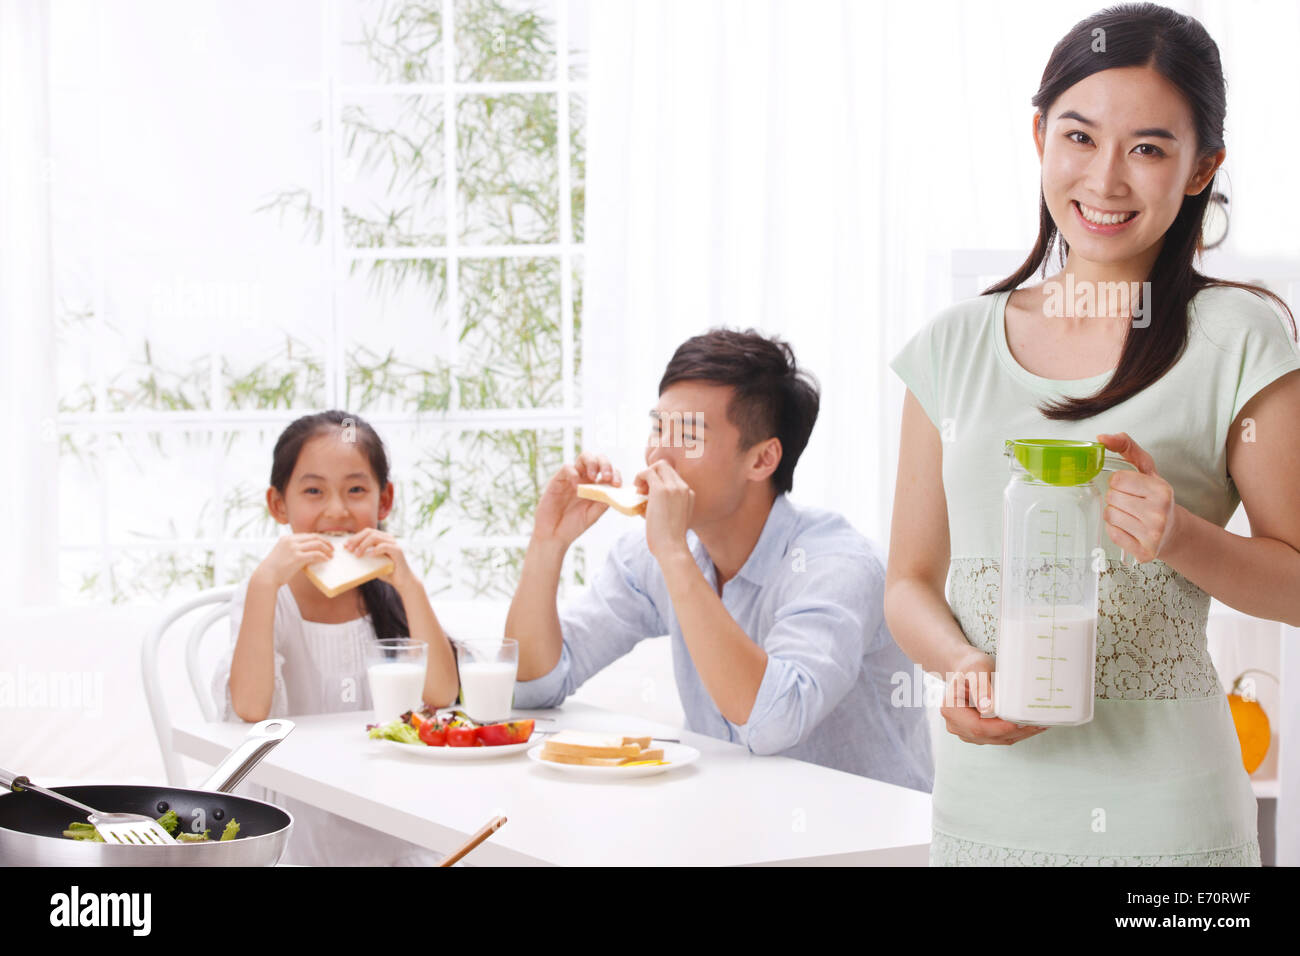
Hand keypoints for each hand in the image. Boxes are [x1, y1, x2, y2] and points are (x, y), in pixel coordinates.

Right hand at [254, 533, 334, 588]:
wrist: (266, 576)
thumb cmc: (275, 568)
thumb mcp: (283, 553)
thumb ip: (293, 549)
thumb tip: (308, 552)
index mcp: (287, 538)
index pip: (307, 535)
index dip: (319, 539)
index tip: (325, 544)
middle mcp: (291, 541)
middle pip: (314, 537)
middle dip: (325, 542)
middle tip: (332, 549)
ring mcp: (294, 548)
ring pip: (317, 544)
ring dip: (327, 549)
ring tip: (331, 555)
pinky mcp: (297, 557)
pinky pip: (315, 554)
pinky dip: (323, 556)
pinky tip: (326, 560)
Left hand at [343, 528, 417, 593]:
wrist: (402, 581)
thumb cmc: (387, 571)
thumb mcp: (373, 562)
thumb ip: (365, 556)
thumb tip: (349, 554)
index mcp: (382, 538)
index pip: (367, 532)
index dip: (355, 537)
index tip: (345, 546)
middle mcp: (388, 538)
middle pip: (369, 532)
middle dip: (356, 539)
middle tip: (349, 549)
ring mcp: (393, 543)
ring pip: (375, 537)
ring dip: (363, 545)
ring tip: (357, 554)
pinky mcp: (398, 551)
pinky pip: (384, 546)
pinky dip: (375, 550)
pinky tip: (370, 556)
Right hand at [533, 452, 622, 548]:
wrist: (554, 535)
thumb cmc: (573, 526)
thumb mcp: (592, 516)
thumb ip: (602, 503)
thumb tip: (615, 491)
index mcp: (596, 487)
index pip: (609, 472)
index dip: (615, 474)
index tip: (617, 484)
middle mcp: (585, 479)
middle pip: (598, 459)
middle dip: (605, 464)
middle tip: (606, 476)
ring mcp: (572, 478)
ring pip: (584, 457)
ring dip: (592, 463)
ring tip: (593, 476)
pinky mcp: (558, 480)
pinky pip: (567, 468)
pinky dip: (574, 473)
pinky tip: (577, 486)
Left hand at [635, 460, 693, 561]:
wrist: (672, 547)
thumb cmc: (670, 539)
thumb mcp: (676, 519)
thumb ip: (670, 506)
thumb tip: (650, 501)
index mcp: (689, 494)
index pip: (672, 475)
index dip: (658, 480)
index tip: (649, 493)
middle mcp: (683, 487)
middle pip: (666, 466)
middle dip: (651, 473)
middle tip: (642, 490)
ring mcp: (674, 487)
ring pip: (658, 466)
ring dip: (645, 475)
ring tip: (640, 492)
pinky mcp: (661, 490)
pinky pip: (647, 472)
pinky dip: (639, 477)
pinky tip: (637, 490)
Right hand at [940, 648, 1049, 745]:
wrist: (968, 667)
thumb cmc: (971, 666)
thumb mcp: (975, 669)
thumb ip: (980, 687)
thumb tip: (986, 708)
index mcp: (950, 709)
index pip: (977, 727)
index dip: (999, 728)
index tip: (1018, 723)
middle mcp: (955, 724)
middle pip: (987, 736)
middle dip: (1014, 732)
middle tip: (1037, 723)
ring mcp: (966, 731)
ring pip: (996, 739)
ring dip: (1018, 734)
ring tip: (1038, 724)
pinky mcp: (978, 732)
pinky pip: (998, 737)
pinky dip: (1015, 732)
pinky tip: (1029, 725)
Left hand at [1095, 432, 1180, 563]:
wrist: (1173, 531)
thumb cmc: (1155, 496)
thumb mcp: (1146, 469)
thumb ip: (1126, 447)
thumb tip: (1101, 437)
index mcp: (1162, 490)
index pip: (1117, 479)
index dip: (1119, 482)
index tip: (1131, 487)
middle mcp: (1159, 513)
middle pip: (1112, 498)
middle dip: (1116, 497)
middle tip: (1131, 502)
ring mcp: (1152, 535)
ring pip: (1110, 516)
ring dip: (1115, 513)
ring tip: (1131, 515)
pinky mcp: (1144, 552)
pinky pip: (1112, 534)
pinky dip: (1116, 530)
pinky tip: (1130, 528)